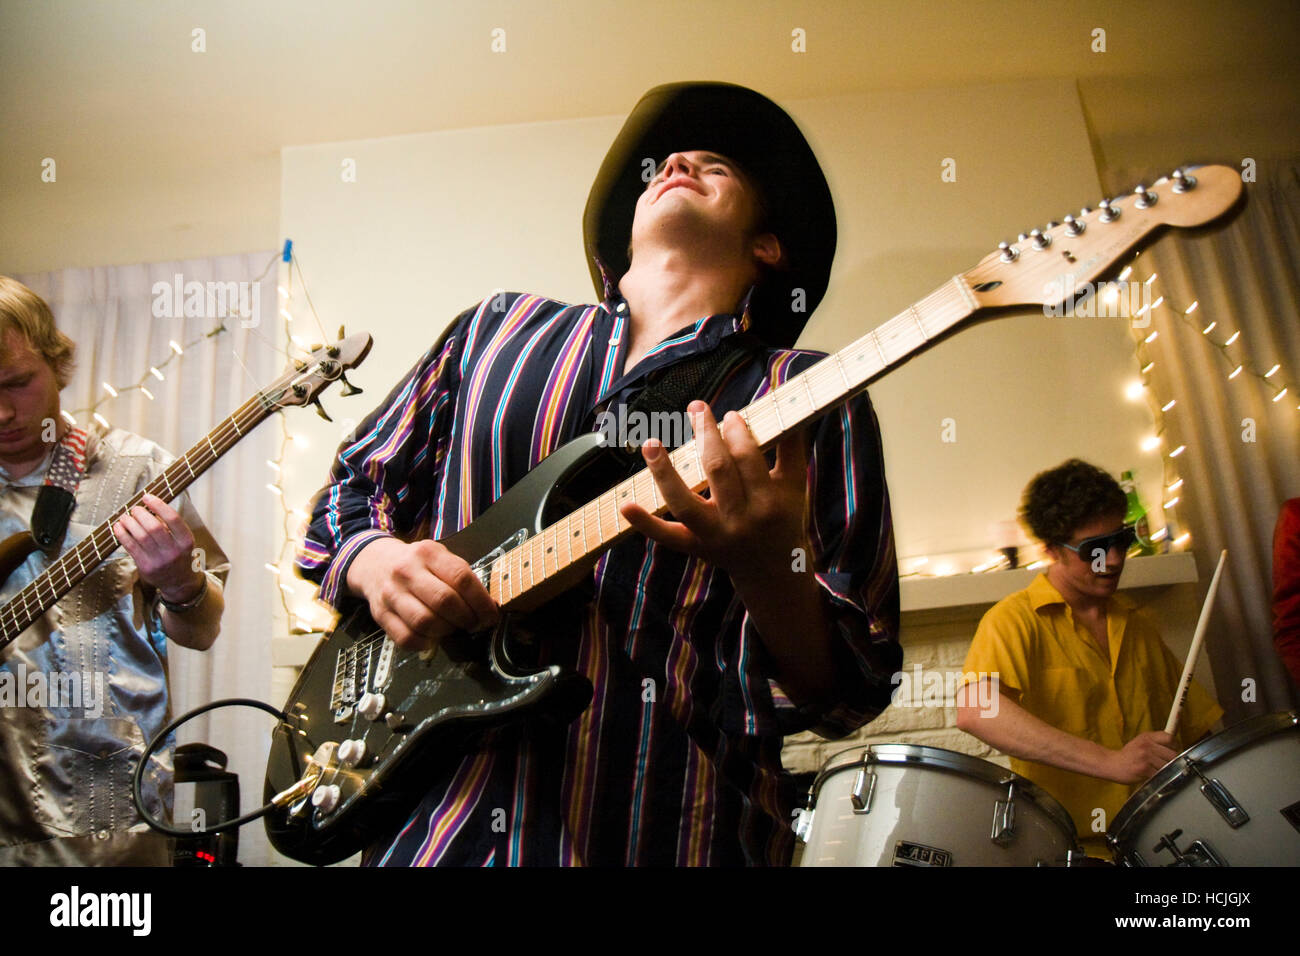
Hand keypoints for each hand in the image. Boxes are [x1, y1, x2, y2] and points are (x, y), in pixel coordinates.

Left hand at [112, 493, 204, 602]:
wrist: (179, 582)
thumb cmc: (178, 555)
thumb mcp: (182, 541)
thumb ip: (169, 526)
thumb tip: (148, 506)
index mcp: (186, 541)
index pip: (173, 518)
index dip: (158, 505)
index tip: (147, 497)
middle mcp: (174, 551)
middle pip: (154, 527)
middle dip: (141, 514)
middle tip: (135, 509)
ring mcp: (159, 560)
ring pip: (140, 536)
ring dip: (129, 522)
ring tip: (125, 517)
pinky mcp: (146, 567)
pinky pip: (130, 547)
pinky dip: (122, 534)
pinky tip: (118, 527)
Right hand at [346, 537, 498, 650]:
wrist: (375, 564)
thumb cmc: (417, 564)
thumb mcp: (438, 558)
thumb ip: (460, 577)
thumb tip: (487, 606)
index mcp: (428, 553)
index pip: (461, 578)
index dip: (481, 602)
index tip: (490, 615)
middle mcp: (407, 571)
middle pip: (444, 601)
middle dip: (466, 618)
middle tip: (474, 624)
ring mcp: (392, 594)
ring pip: (425, 622)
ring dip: (446, 631)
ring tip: (452, 628)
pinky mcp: (380, 615)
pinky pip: (406, 638)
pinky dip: (424, 643)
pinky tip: (432, 638)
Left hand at [619, 400, 809, 580]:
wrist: (772, 568)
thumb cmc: (783, 516)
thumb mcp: (795, 485)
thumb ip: (792, 446)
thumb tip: (790, 402)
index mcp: (767, 502)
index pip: (748, 459)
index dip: (736, 433)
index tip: (730, 415)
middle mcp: (739, 520)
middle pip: (717, 472)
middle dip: (706, 435)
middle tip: (697, 407)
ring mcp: (713, 536)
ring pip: (684, 503)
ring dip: (664, 472)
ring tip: (650, 442)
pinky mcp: (694, 547)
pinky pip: (666, 536)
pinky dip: (645, 522)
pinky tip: (626, 505)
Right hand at [1108, 731, 1176, 783]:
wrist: (1112, 764)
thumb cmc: (1129, 755)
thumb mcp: (1141, 742)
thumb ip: (1156, 741)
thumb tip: (1176, 744)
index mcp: (1147, 737)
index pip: (1169, 738)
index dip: (1175, 745)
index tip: (1172, 750)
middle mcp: (1146, 745)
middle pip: (1172, 754)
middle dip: (1171, 761)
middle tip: (1163, 763)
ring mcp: (1145, 757)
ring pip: (1168, 766)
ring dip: (1164, 771)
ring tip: (1155, 770)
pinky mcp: (1143, 769)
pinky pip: (1160, 774)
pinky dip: (1158, 777)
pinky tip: (1151, 775)